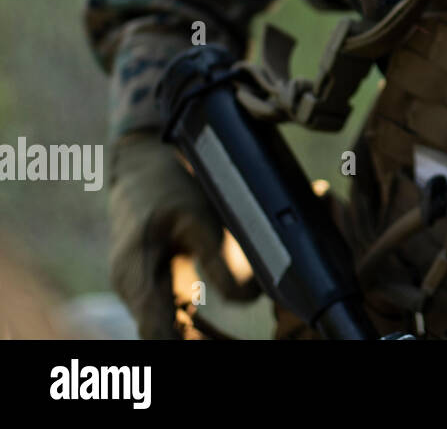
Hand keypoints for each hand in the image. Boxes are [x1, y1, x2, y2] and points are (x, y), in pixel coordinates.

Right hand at [107, 133, 259, 338]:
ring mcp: (138, 287)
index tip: (208, 346)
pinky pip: (168, 314)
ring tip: (226, 338)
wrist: (143, 167)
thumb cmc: (168, 188)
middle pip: (159, 333)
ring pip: (163, 326)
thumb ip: (220, 261)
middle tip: (228, 343)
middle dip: (193, 342)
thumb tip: (249, 298)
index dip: (181, 343)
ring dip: (192, 335)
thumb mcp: (199, 219)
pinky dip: (189, 323)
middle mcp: (130, 287)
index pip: (155, 329)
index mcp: (135, 272)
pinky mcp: (150, 283)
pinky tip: (216, 329)